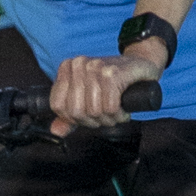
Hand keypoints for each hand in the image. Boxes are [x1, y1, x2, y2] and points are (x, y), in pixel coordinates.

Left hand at [46, 48, 161, 131]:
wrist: (140, 65)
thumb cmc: (114, 81)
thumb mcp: (87, 95)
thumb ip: (70, 114)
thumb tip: (56, 130)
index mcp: (68, 67)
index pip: (58, 106)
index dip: (74, 119)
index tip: (88, 117)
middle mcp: (79, 65)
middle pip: (76, 111)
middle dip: (93, 121)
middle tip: (105, 116)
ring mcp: (95, 67)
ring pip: (94, 111)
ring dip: (109, 119)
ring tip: (116, 112)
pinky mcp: (113, 74)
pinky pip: (110, 108)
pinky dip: (119, 115)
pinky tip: (123, 110)